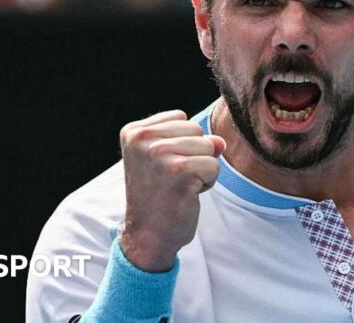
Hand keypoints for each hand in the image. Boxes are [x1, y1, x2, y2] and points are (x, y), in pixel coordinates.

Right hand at [118, 110, 224, 270]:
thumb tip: (220, 142)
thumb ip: (192, 140)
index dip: (181, 143)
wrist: (148, 235)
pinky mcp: (180, 170)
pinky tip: (187, 194)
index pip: (181, 118)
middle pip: (196, 130)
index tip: (162, 166)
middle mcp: (143, 140)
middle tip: (172, 179)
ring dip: (202, 169)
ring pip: (208, 147)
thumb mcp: (167, 159)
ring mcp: (160, 154)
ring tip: (179, 185)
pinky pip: (213, 165)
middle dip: (194, 155)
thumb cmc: (158, 195)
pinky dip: (207, 182)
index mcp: (134, 132)